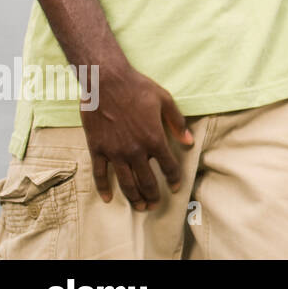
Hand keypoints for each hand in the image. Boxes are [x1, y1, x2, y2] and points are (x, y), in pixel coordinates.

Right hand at [79, 60, 192, 209]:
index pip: (168, 166)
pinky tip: (109, 198)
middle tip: (156, 204)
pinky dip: (104, 188)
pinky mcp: (97, 149)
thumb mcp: (165, 101)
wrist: (106, 81)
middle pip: (147, 181)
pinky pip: (100, 174)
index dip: (174, 179)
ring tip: (140, 207)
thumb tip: (189, 141)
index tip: (177, 187)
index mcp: (154, 138)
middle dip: (153, 195)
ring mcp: (115, 152)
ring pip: (126, 183)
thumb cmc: (138, 88)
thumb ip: (177, 123)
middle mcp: (135, 150)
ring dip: (134, 197)